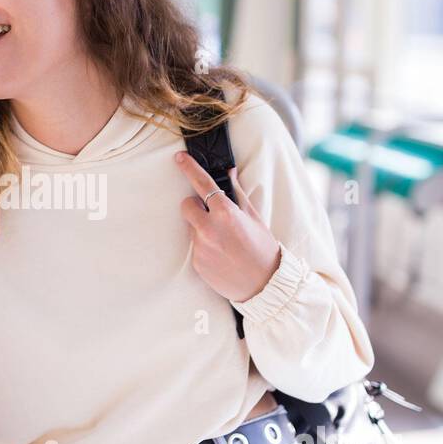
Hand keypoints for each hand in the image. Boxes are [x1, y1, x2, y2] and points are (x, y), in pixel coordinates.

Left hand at [176, 151, 282, 302]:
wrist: (263, 285)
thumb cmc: (263, 249)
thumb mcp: (254, 217)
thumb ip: (237, 194)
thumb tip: (229, 172)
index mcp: (225, 213)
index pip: (202, 183)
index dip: (189, 168)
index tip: (179, 158)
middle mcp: (209, 228)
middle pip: (187, 205)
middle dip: (196, 206)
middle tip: (212, 214)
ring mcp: (200, 246)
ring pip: (191, 226)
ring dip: (202, 227)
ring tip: (223, 240)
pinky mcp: (196, 262)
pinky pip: (194, 246)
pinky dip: (204, 246)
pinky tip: (221, 254)